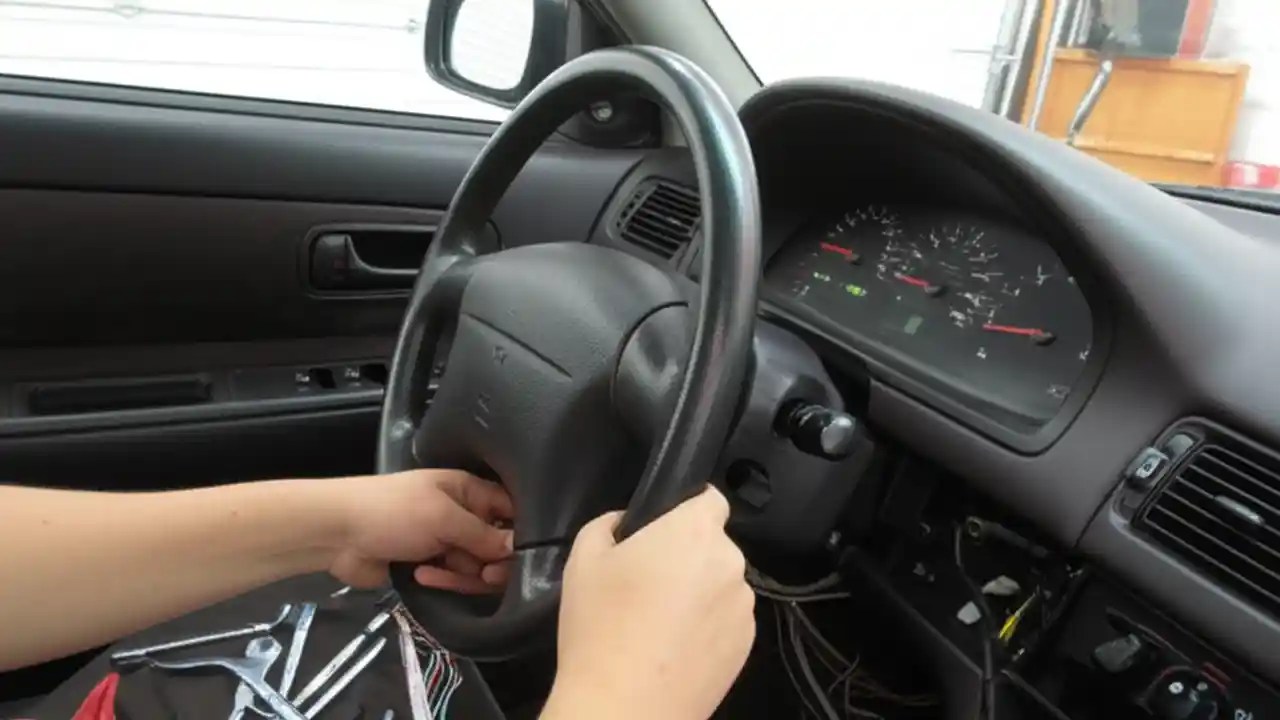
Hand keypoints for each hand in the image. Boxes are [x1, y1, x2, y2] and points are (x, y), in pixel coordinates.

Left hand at [328, 469, 513, 591]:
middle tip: (483, 575)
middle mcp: (463, 516)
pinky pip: (452, 580)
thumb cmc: (393, 512)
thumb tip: (520, 549)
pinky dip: (442, 581)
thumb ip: (484, 536)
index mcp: (469, 491)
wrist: (336, 533)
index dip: (520, 533)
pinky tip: (420, 576)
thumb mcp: (443, 518)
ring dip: (462, 575)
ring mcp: (446, 543)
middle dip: (491, 563)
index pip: (512, 510)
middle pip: (497, 546)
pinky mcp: (430, 568)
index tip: (519, 556)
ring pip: (476, 568)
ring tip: (436, 572)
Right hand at [542, 487, 753, 719]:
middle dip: (686, 556)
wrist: (625, 709)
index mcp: (695, 532)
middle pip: (713, 545)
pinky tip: (672, 647)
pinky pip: (726, 620)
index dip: (686, 507)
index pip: (711, 497)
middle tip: (645, 582)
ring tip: (656, 622)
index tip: (662, 529)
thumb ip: (608, 523)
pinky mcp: (747, 646)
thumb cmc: (600, 629)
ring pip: (720, 585)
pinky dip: (706, 627)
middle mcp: (730, 564)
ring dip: (698, 592)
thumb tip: (627, 523)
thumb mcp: (583, 559)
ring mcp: (743, 608)